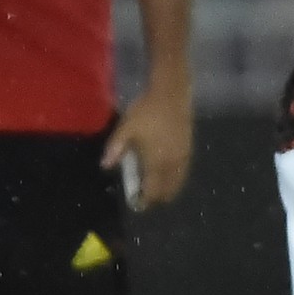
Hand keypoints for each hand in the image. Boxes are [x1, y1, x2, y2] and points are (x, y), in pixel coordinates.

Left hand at [102, 78, 192, 209]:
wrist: (171, 93)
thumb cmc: (147, 111)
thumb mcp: (126, 128)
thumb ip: (115, 148)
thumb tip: (105, 166)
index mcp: (157, 162)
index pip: (153, 191)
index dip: (145, 200)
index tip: (136, 201)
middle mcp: (173, 164)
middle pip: (168, 191)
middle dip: (157, 197)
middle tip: (144, 193)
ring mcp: (183, 156)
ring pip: (178, 182)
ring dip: (168, 187)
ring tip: (154, 183)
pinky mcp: (189, 148)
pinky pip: (183, 171)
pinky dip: (175, 177)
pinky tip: (166, 169)